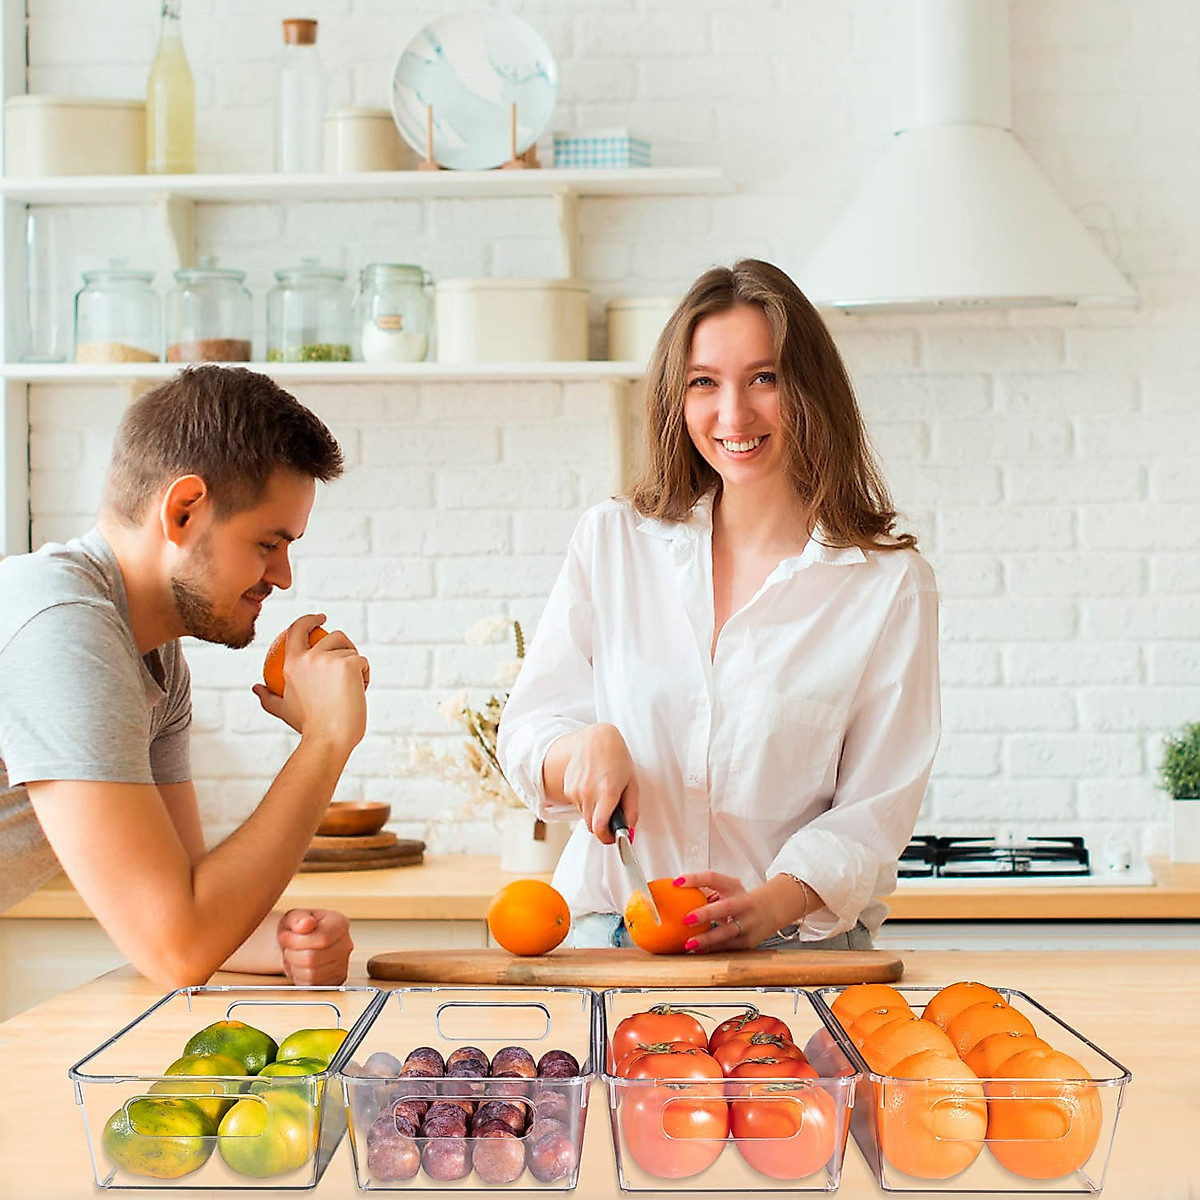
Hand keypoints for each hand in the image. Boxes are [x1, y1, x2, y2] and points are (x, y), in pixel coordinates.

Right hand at [254, 614, 369, 751]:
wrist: (328, 739)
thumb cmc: (308, 727)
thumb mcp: (283, 710)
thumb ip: (268, 697)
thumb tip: (256, 688)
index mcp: (292, 663)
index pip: (297, 629)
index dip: (309, 619)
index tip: (321, 618)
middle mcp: (309, 656)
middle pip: (334, 635)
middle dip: (345, 646)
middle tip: (350, 662)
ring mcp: (330, 658)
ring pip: (351, 650)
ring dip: (355, 666)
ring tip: (352, 689)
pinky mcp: (350, 663)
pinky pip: (363, 662)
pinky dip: (364, 676)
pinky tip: (359, 693)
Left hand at [276, 908, 353, 984]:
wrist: (299, 942)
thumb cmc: (298, 929)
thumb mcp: (294, 916)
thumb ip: (299, 918)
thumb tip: (307, 923)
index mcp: (339, 924)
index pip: (322, 938)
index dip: (297, 941)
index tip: (285, 937)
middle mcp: (345, 944)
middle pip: (313, 959)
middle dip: (292, 954)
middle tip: (288, 948)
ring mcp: (342, 964)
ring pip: (310, 974)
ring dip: (295, 967)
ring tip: (294, 956)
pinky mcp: (335, 980)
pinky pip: (311, 985)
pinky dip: (299, 978)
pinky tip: (300, 966)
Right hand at [562, 723, 638, 844]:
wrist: (595, 739)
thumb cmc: (617, 759)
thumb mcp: (632, 784)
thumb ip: (631, 811)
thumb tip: (630, 833)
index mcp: (607, 791)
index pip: (600, 828)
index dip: (607, 837)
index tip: (613, 837)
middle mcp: (588, 792)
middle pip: (592, 826)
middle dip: (602, 825)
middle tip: (612, 814)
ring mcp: (576, 790)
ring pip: (585, 816)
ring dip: (594, 812)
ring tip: (602, 792)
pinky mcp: (568, 788)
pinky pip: (578, 805)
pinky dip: (586, 802)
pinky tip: (592, 786)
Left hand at [671, 871, 802, 952]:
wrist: (772, 909)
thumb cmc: (740, 899)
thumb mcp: (727, 889)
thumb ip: (705, 893)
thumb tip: (672, 896)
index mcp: (733, 886)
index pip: (713, 878)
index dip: (694, 879)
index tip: (676, 883)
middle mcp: (743, 903)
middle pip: (726, 907)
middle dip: (706, 914)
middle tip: (686, 919)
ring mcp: (748, 923)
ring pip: (728, 932)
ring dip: (708, 939)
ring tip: (690, 943)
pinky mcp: (748, 940)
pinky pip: (728, 946)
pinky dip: (713, 950)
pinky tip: (698, 952)